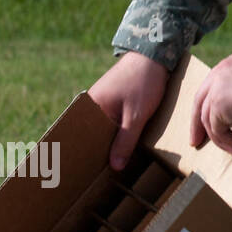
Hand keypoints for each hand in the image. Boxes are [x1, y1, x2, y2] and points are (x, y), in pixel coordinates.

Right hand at [89, 51, 171, 170]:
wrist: (154, 55)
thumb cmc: (143, 83)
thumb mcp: (136, 116)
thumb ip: (125, 141)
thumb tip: (115, 167)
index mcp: (89, 108)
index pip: (78, 137)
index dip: (79, 155)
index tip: (77, 175)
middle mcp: (91, 105)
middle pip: (89, 135)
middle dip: (93, 153)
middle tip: (94, 176)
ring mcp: (101, 102)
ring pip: (101, 129)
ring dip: (106, 143)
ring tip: (108, 167)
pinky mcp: (112, 100)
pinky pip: (110, 122)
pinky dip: (114, 133)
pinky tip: (121, 147)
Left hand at [190, 52, 231, 158]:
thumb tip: (228, 117)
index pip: (210, 87)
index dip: (205, 108)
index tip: (203, 125)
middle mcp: (222, 70)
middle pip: (200, 102)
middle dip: (199, 125)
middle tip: (197, 142)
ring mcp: (218, 87)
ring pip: (208, 120)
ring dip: (223, 139)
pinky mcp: (219, 104)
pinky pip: (217, 130)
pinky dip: (230, 141)